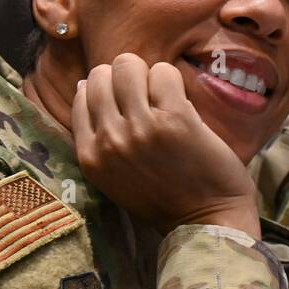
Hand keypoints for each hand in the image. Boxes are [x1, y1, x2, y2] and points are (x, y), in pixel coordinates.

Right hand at [72, 53, 260, 237]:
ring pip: (129, 66)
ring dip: (149, 76)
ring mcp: (141, 127)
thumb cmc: (165, 198)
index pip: (82, 94)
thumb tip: (83, 86)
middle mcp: (110, 139)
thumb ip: (98, 136)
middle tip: (149, 97)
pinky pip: (164, 73)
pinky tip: (182, 103)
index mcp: (91, 155)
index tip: (129, 102)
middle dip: (127, 78)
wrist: (206, 221)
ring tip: (164, 98)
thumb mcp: (113, 175)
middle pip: (102, 73)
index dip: (108, 89)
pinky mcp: (175, 119)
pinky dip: (173, 80)